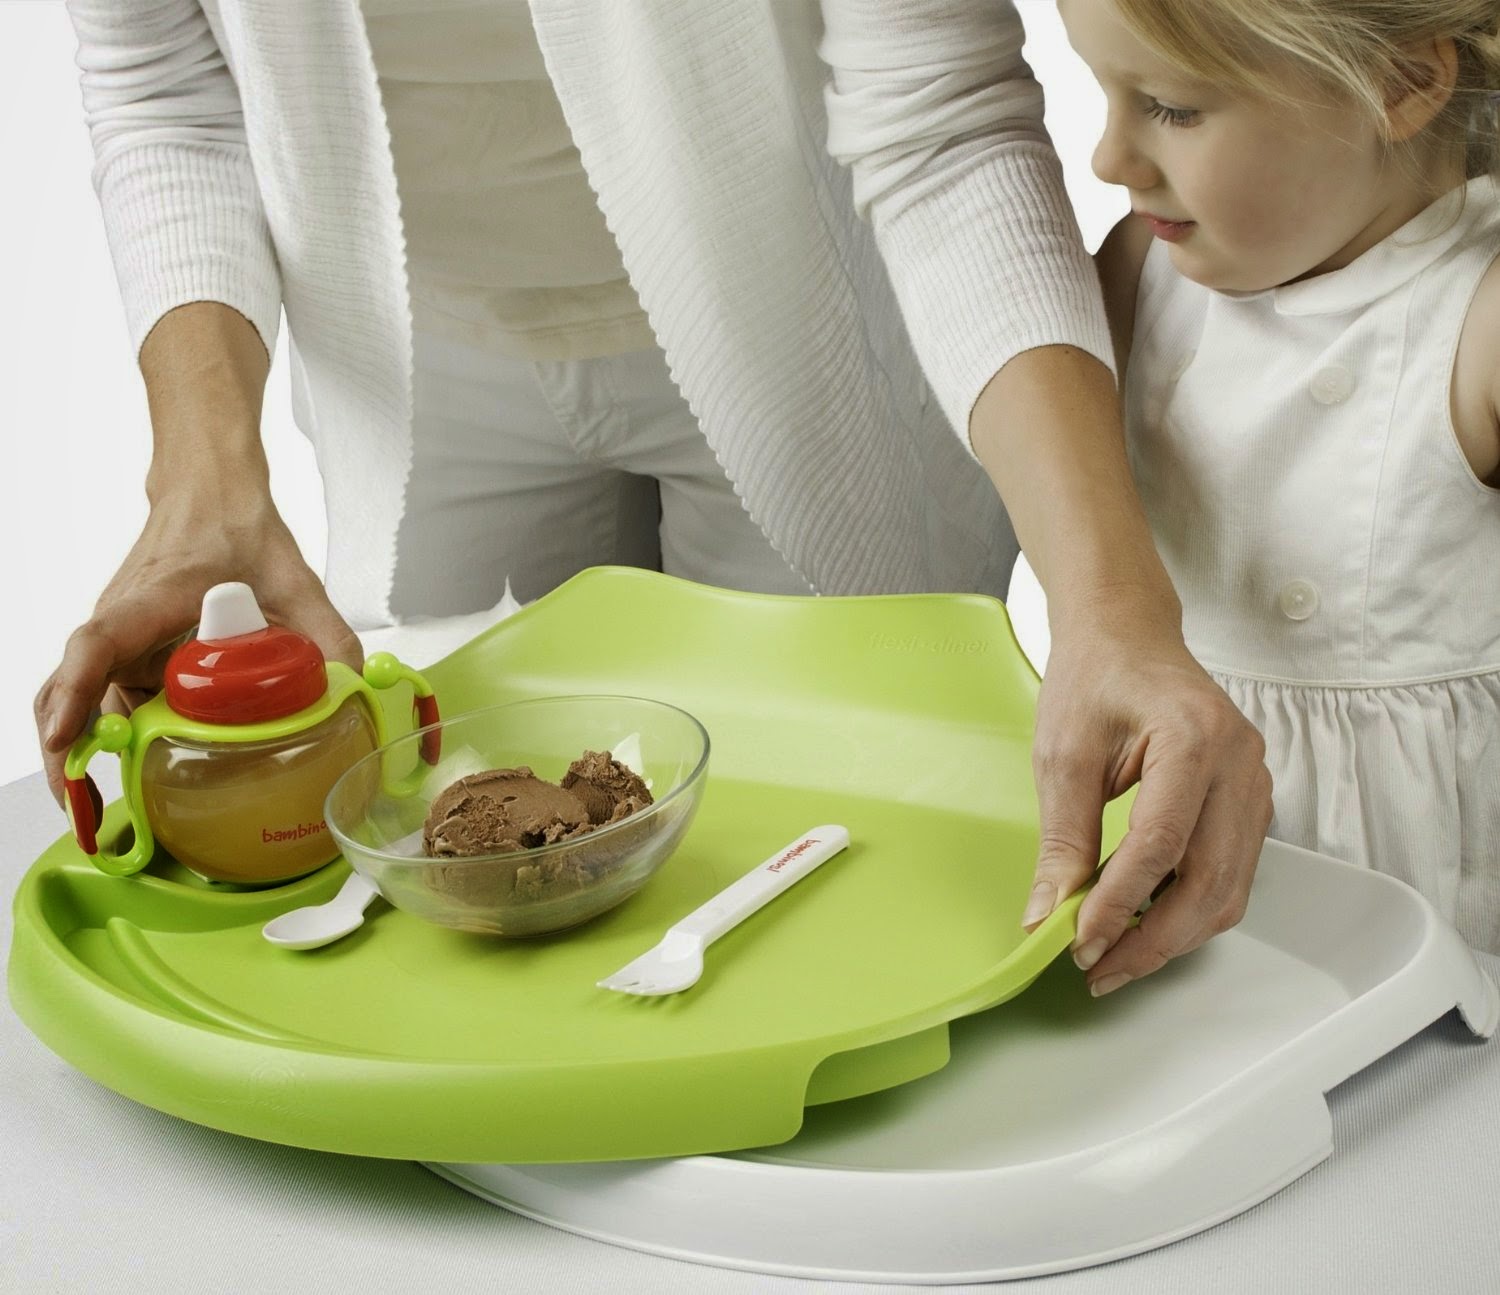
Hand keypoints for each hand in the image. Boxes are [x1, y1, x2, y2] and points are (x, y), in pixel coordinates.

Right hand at [34, 492, 361, 805]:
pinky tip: (146, 780)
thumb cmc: (238, 531)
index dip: (76, 693)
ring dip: (92, 758)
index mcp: (150, 601)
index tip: (66, 741)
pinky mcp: (130, 656)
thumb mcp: (298, 583)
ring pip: (93, 705)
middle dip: (71, 758)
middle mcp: (121, 624)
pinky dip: (118, 742)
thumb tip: (350, 696)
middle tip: (88, 820)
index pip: (97, 645)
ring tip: (110, 823)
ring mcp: (121, 643)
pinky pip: (112, 702)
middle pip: (77, 694)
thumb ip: (331, 638)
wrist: (211, 497)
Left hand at [1022, 614, 1272, 994]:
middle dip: (1152, 940)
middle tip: (1098, 968)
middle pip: (1210, 881)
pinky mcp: (1251, 802)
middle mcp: (1241, 763)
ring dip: (1174, 935)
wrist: (1129, 635)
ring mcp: (1255, 784)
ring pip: (1229, 890)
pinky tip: (1143, 921)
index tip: (1079, 943)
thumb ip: (1062, 838)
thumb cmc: (1096, 676)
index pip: (1161, 844)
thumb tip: (1048, 914)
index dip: (1120, 904)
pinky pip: (1231, 873)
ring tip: (1115, 956)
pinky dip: (1189, 908)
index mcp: (1195, 738)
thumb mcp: (1062, 752)